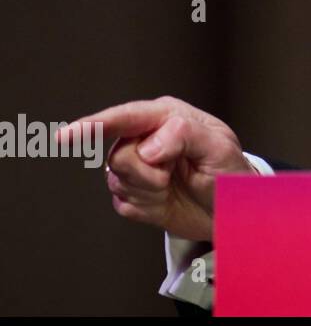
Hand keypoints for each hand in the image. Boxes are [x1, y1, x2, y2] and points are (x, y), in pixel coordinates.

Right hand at [61, 96, 253, 241]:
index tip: (66, 136)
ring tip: (173, 186)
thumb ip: (186, 135)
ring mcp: (135, 166)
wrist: (230, 209)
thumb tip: (148, 146)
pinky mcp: (131, 193)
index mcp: (166, 116)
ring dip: (149, 191)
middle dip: (147, 173)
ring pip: (117, 180)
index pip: (125, 117)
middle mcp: (145, 136)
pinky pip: (124, 203)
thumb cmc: (229, 172)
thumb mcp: (219, 148)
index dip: (94, 125)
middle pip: (119, 155)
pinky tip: (166, 201)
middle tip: (174, 174)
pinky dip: (148, 207)